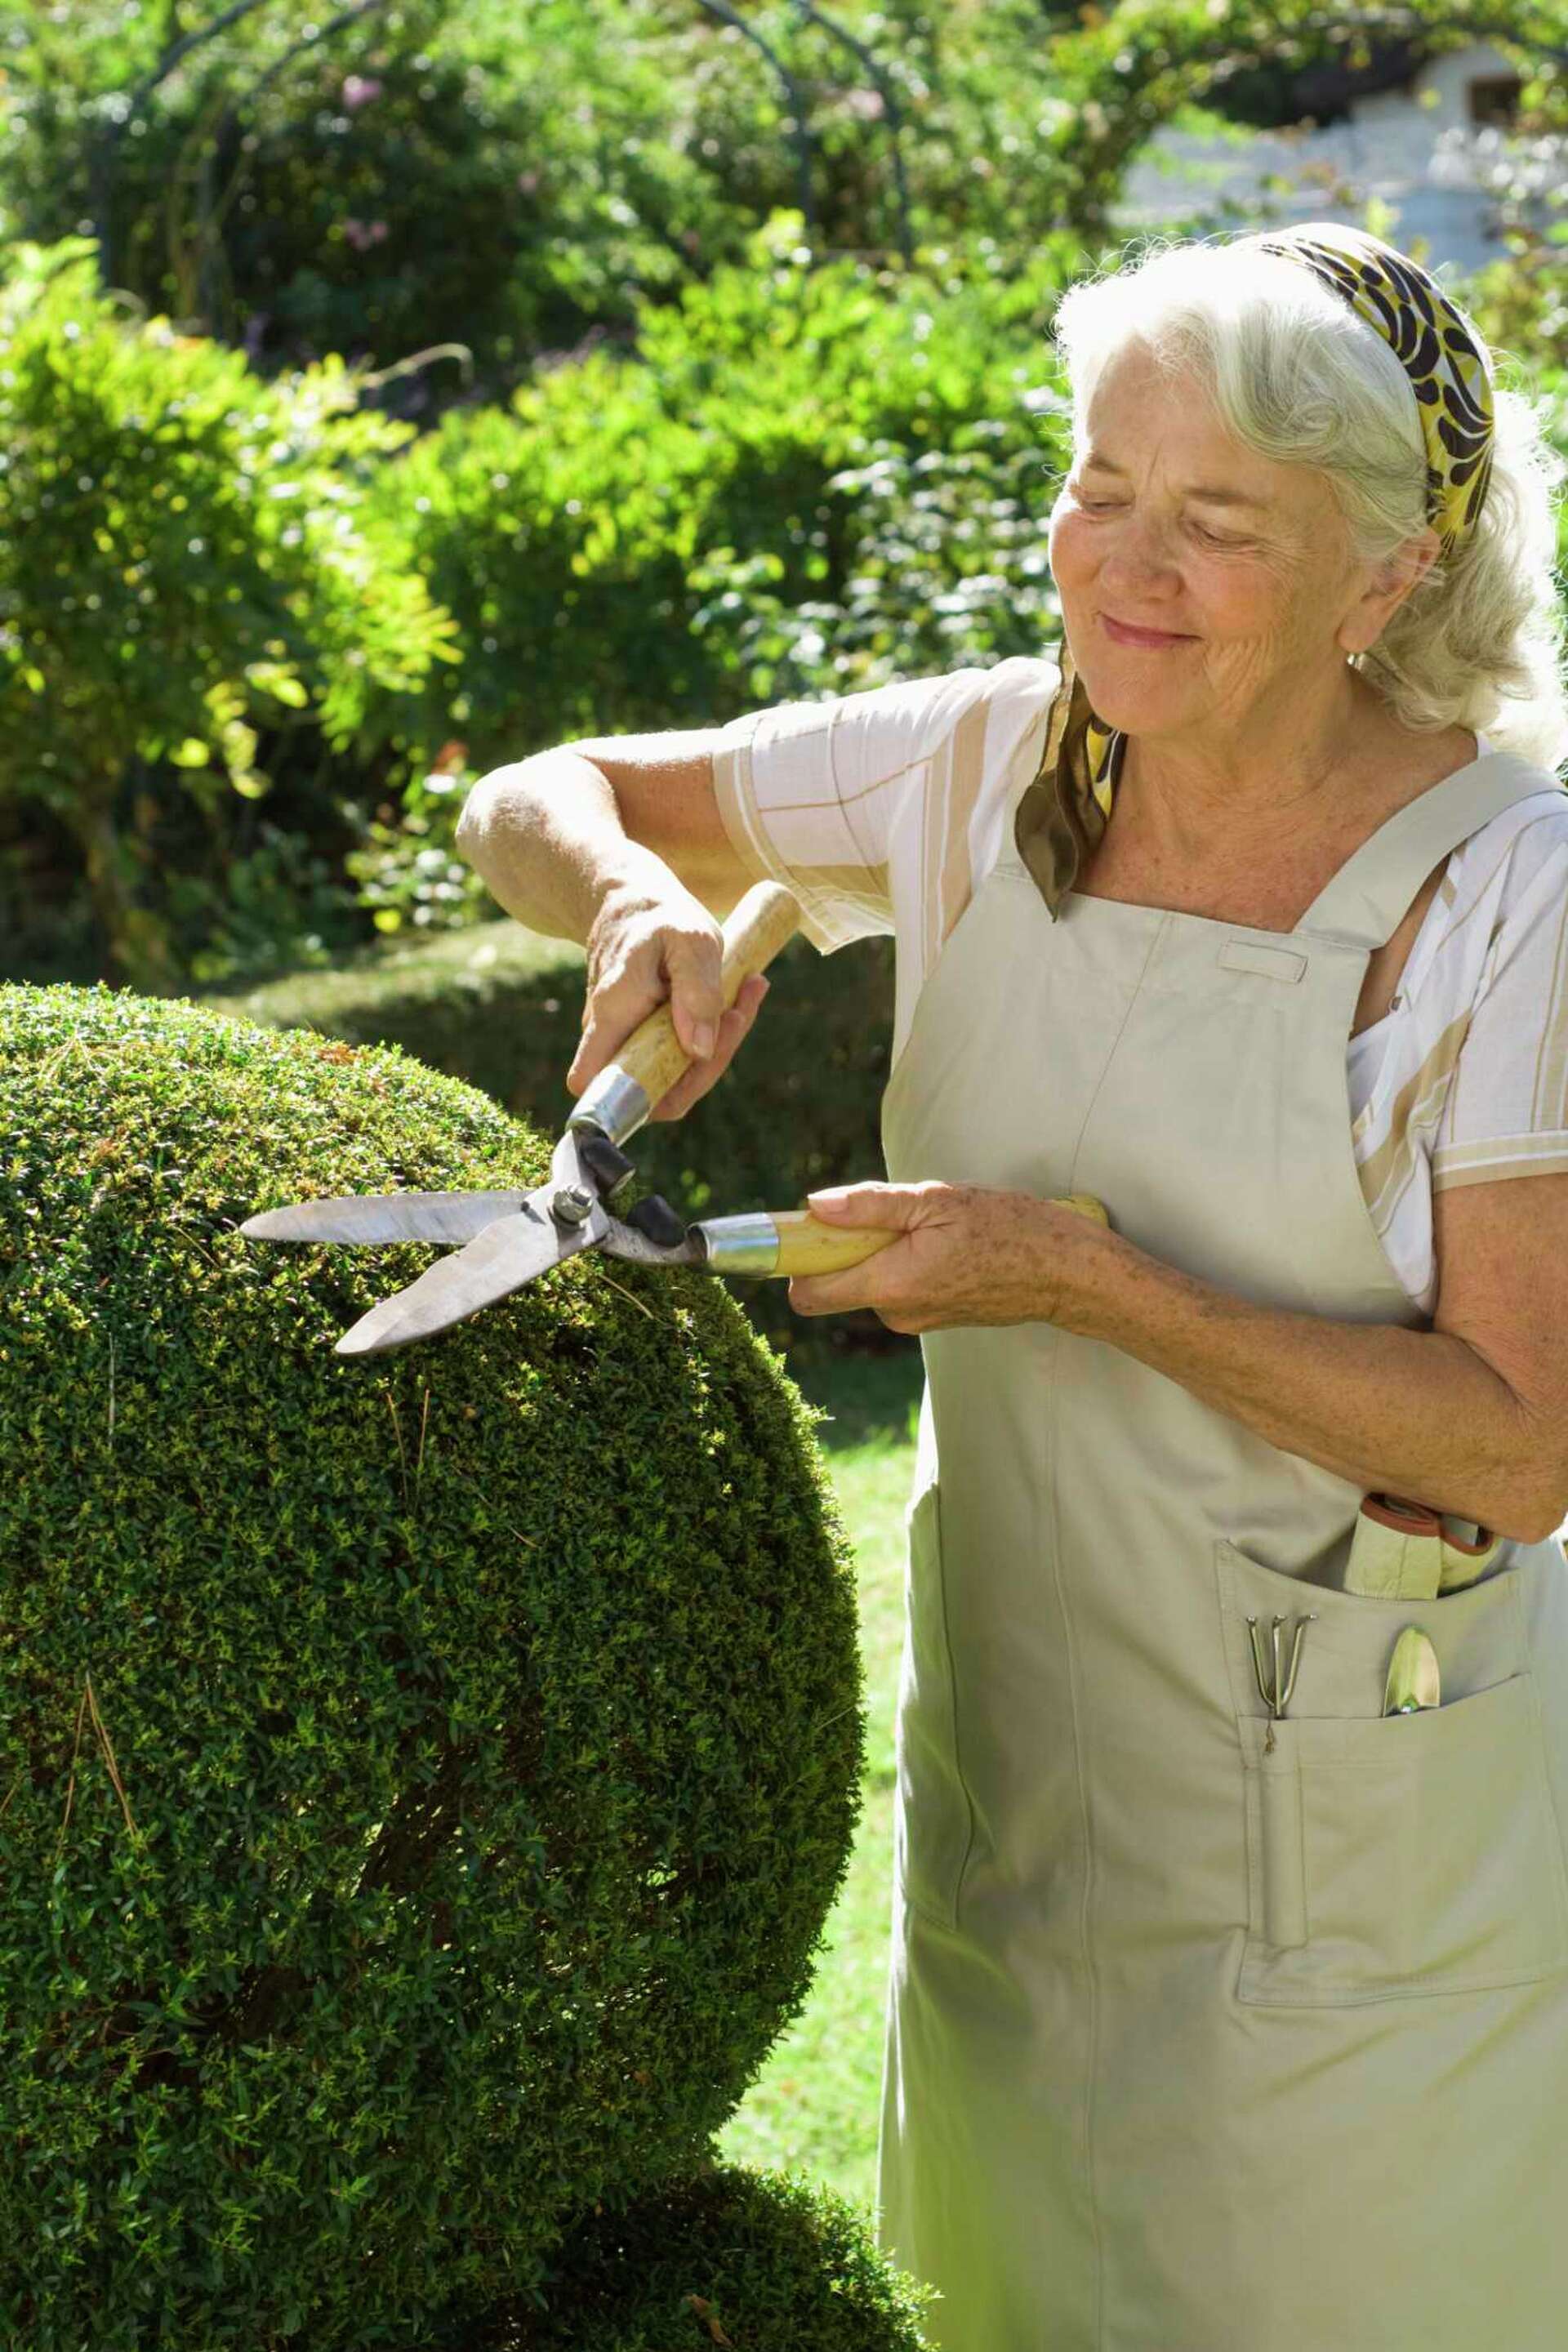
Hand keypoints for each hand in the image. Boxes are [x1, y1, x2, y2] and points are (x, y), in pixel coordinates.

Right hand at [568, 879, 769, 1120]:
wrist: (633, 901)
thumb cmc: (658, 917)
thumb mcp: (688, 939)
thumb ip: (696, 993)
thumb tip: (700, 1051)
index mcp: (613, 1014)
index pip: (598, 1086)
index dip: (637, 1099)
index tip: (695, 1064)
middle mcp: (614, 1036)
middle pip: (657, 1087)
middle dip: (709, 1062)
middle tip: (741, 1008)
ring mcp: (630, 1039)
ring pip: (676, 1070)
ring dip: (720, 1041)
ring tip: (749, 989)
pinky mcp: (648, 1035)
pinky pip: (682, 1050)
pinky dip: (715, 1029)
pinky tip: (740, 992)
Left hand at [787, 1179, 1106, 1333]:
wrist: (1066, 1273)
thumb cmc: (1010, 1231)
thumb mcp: (938, 1201)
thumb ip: (871, 1206)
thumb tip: (815, 1206)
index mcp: (890, 1284)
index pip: (807, 1292)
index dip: (796, 1259)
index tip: (805, 1228)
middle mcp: (896, 1312)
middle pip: (835, 1280)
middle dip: (845, 1245)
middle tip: (891, 1216)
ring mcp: (915, 1319)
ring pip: (868, 1279)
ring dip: (882, 1249)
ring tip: (933, 1228)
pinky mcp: (932, 1316)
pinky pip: (896, 1285)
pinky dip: (904, 1261)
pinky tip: (945, 1244)